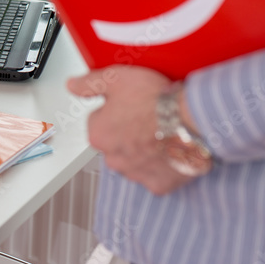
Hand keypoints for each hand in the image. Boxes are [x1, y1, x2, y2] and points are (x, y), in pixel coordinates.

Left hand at [67, 65, 195, 194]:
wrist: (191, 120)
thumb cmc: (155, 100)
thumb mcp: (116, 78)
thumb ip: (89, 83)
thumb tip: (72, 85)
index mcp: (98, 134)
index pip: (99, 120)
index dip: (115, 109)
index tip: (130, 104)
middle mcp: (113, 159)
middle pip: (115, 143)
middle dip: (127, 133)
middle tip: (147, 118)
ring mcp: (136, 174)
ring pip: (134, 160)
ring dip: (143, 150)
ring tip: (160, 133)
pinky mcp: (159, 184)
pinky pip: (156, 175)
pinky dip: (162, 165)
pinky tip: (170, 150)